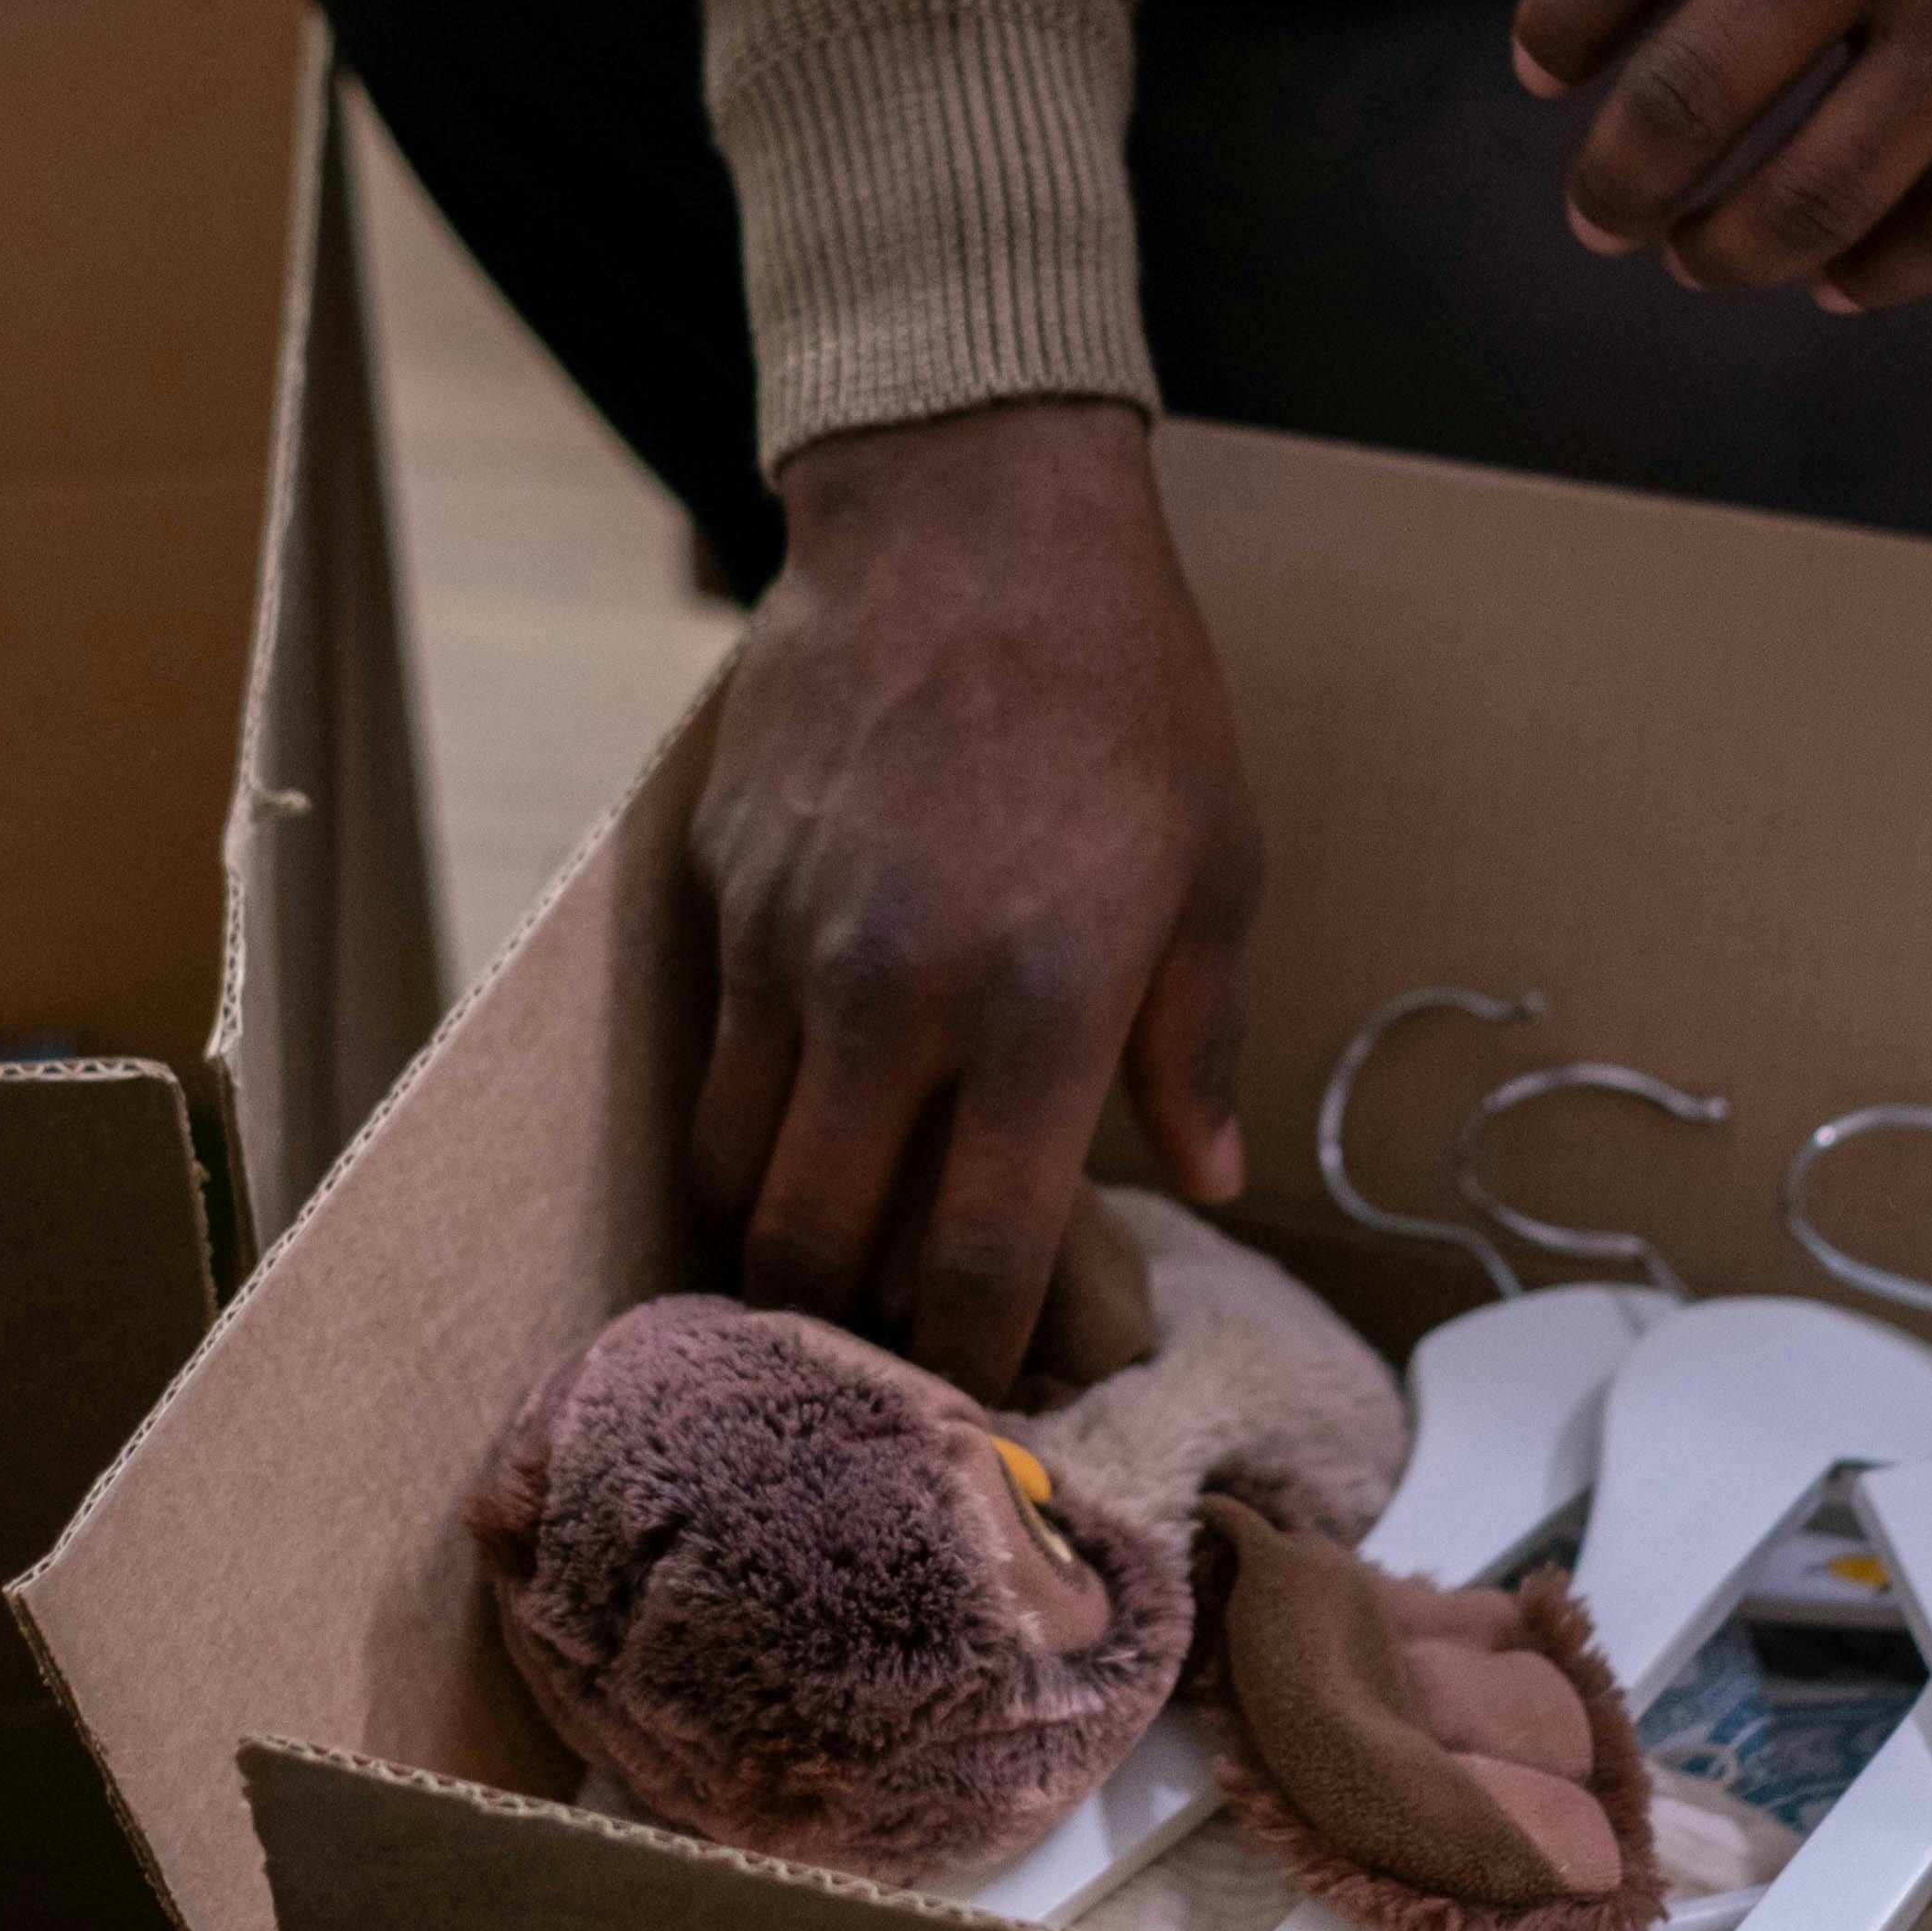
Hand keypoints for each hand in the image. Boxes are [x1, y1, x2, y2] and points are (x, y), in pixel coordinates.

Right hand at [689, 400, 1262, 1403]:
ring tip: (814, 1279)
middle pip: (820, 1246)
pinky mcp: (723, 891)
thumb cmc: (1123, 687)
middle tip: (879, 1369)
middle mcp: (898, 998)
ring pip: (736, 1167)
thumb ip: (1195, 1038)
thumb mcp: (1215, 864)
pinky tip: (791, 1132)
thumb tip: (1205, 1176)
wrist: (968, 517)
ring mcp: (789, 947)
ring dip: (770, 1244)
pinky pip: (716, 1054)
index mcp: (1041, 1009)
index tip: (984, 1413)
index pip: (979, 1258)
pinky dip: (748, 1121)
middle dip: (843, 1337)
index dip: (972, 1367)